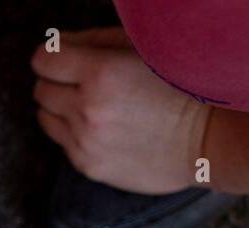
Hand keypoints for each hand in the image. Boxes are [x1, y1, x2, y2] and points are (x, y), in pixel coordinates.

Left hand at [31, 27, 210, 193]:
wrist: (207, 139)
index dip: (52, 57)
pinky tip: (104, 128)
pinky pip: (62, 143)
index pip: (43, 60)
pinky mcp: (87, 165)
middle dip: (57, 82)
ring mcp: (84, 142)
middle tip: (83, 83)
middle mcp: (87, 110)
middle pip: (41, 90)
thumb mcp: (142, 47)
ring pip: (46, 117)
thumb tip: (58, 45)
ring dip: (62, 109)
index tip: (65, 60)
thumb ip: (94, 41)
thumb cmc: (179, 85)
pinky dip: (74, 133)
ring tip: (94, 106)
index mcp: (101, 74)